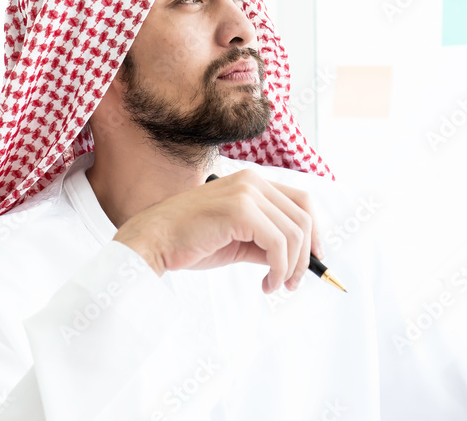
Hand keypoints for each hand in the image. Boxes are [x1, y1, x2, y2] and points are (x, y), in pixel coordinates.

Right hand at [112, 169, 323, 293]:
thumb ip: (267, 243)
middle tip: (293, 283)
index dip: (314, 231)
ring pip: (294, 233)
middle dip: (306, 255)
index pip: (301, 201)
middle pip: (303, 217)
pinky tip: (266, 283)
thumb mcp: (238, 241)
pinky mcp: (239, 211)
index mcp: (253, 182)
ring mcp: (246, 193)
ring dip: (292, 267)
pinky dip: (279, 269)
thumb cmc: (190, 242)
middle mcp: (253, 182)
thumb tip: (300, 258)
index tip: (314, 258)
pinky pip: (277, 244)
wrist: (152, 242)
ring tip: (276, 286)